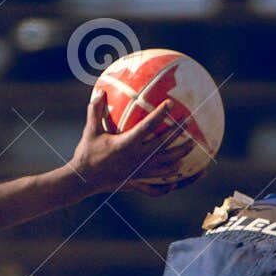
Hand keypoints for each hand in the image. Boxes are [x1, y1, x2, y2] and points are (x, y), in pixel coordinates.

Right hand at [67, 90, 190, 194]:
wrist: (83, 180)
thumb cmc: (86, 153)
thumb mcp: (90, 130)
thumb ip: (96, 110)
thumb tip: (100, 91)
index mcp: (127, 144)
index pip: (148, 127)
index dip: (160, 114)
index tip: (171, 104)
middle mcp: (137, 158)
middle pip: (164, 147)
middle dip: (178, 136)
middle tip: (190, 125)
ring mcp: (139, 172)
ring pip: (166, 166)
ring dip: (180, 156)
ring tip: (193, 148)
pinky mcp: (137, 181)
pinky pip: (157, 184)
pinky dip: (169, 183)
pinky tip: (178, 179)